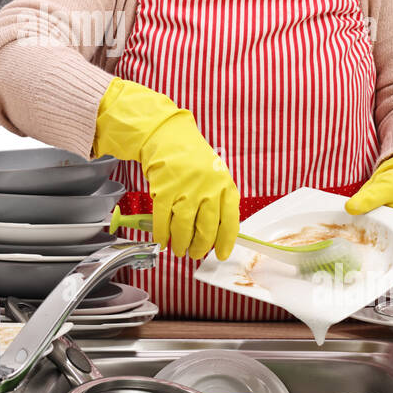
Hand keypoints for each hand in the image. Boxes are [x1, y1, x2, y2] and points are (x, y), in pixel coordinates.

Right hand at [93, 78, 240, 260]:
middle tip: (195, 254)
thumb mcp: (216, 175)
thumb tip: (216, 233)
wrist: (168, 138)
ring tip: (179, 250)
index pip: (230, 221)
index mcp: (225, 186)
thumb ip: (218, 201)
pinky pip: (163, 222)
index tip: (221, 254)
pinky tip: (162, 240)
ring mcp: (185, 191)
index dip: (225, 242)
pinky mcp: (164, 192)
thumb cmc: (193, 159)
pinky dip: (162, 234)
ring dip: (180, 244)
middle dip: (200, 247)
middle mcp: (207, 190)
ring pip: (184, 229)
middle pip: (206, 230)